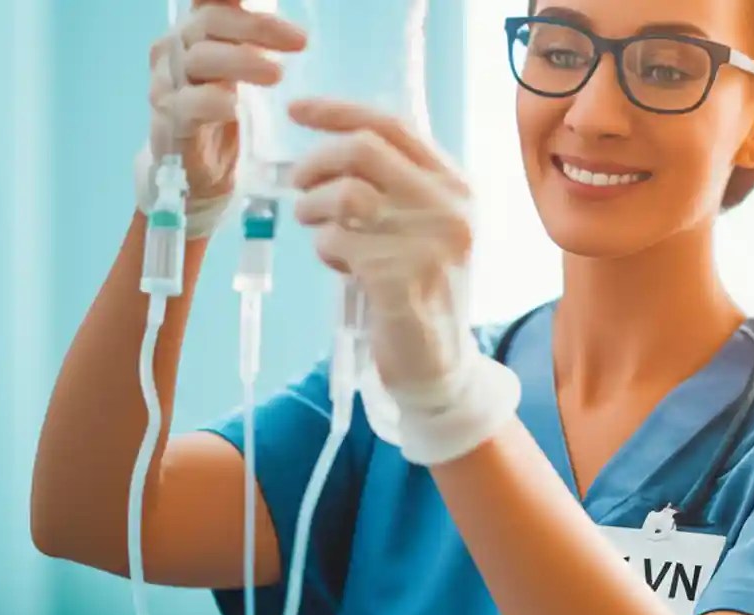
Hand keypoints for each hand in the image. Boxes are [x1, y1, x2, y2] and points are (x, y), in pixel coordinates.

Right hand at [141, 2, 306, 215]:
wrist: (205, 171)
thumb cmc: (229, 112)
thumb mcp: (247, 71)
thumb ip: (258, 40)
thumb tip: (295, 24)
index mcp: (195, 30)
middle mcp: (175, 48)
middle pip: (212, 22)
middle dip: (259, 27)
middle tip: (301, 41)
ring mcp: (167, 83)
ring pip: (201, 59)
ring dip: (243, 62)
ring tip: (278, 74)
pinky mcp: (168, 121)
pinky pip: (188, 104)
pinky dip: (214, 102)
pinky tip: (237, 106)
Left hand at [288, 98, 472, 398]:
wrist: (439, 364)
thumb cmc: (422, 288)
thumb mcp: (425, 226)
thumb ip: (397, 184)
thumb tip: (333, 141)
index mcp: (456, 186)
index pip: (392, 126)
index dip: (338, 111)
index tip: (297, 110)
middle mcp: (449, 208)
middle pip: (363, 149)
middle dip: (317, 162)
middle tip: (298, 185)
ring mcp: (427, 244)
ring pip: (344, 196)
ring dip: (315, 210)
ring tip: (318, 230)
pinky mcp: (399, 279)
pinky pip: (338, 243)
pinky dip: (326, 250)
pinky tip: (342, 267)